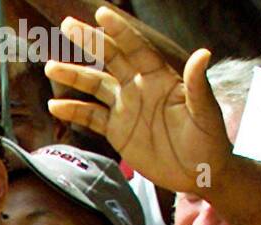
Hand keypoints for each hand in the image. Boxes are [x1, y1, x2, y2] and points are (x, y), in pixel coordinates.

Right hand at [46, 7, 230, 196]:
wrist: (199, 172)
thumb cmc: (208, 140)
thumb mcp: (206, 113)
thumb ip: (197, 84)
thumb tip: (202, 54)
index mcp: (160, 77)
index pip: (136, 48)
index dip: (119, 31)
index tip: (101, 14)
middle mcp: (139, 87)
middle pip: (110, 59)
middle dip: (89, 42)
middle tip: (67, 25)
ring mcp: (126, 108)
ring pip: (95, 86)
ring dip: (74, 76)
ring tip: (51, 67)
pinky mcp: (117, 131)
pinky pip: (91, 118)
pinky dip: (73, 111)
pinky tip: (55, 106)